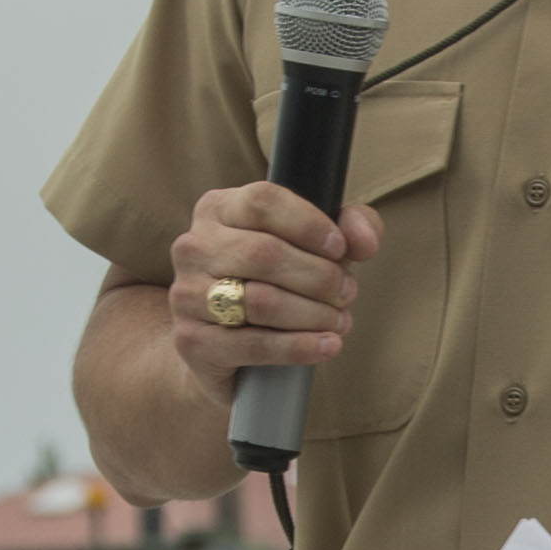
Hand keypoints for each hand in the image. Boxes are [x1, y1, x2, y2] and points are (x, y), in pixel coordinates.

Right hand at [166, 180, 383, 401]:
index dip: (309, 223)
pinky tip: (326, 346)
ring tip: (340, 321)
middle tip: (346, 293)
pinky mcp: (191, 340)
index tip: (341, 248)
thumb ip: (349, 228)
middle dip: (319, 276)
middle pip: (264, 253)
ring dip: (313, 313)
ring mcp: (186, 294)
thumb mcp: (314, 246)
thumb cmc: (276, 283)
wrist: (226, 348)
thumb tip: (364, 241)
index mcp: (219, 209)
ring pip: (260, 301)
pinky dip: (298, 347)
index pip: (263, 201)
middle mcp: (194, 246)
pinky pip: (252, 345)